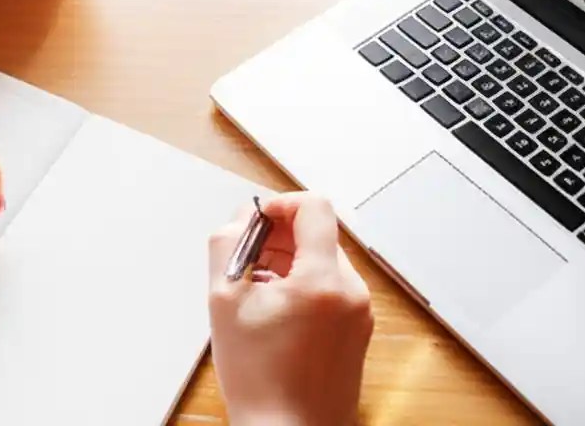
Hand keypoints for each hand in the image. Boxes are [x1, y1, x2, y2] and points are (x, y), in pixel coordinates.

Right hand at [208, 193, 373, 425]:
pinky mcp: (359, 329)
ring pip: (324, 261)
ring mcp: (360, 312)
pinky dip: (304, 286)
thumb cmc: (259, 380)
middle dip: (279, 237)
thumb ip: (228, 243)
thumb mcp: (224, 301)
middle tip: (246, 261)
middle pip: (318, 234)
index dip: (279, 205)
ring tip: (257, 291)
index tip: (255, 222)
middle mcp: (352, 291)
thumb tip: (242, 218)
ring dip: (290, 263)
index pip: (314, 207)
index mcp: (323, 280)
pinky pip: (331, 288)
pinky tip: (276, 312)